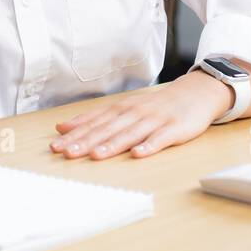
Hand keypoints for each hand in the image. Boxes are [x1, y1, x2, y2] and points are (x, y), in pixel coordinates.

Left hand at [50, 74, 233, 158]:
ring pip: (130, 133)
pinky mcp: (174, 129)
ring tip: (96, 155)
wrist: (194, 94)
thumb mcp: (122, 108)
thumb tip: (62, 127)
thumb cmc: (154, 107)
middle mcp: (134, 113)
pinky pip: (160, 139)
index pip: (93, 123)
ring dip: (112, 145)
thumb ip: (94, 118)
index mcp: (120, 109)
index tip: (55, 146)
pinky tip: (138, 154)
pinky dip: (149, 146)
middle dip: (86, 141)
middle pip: (107, 129)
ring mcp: (154, 120)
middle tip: (68, 153)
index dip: (74, 135)